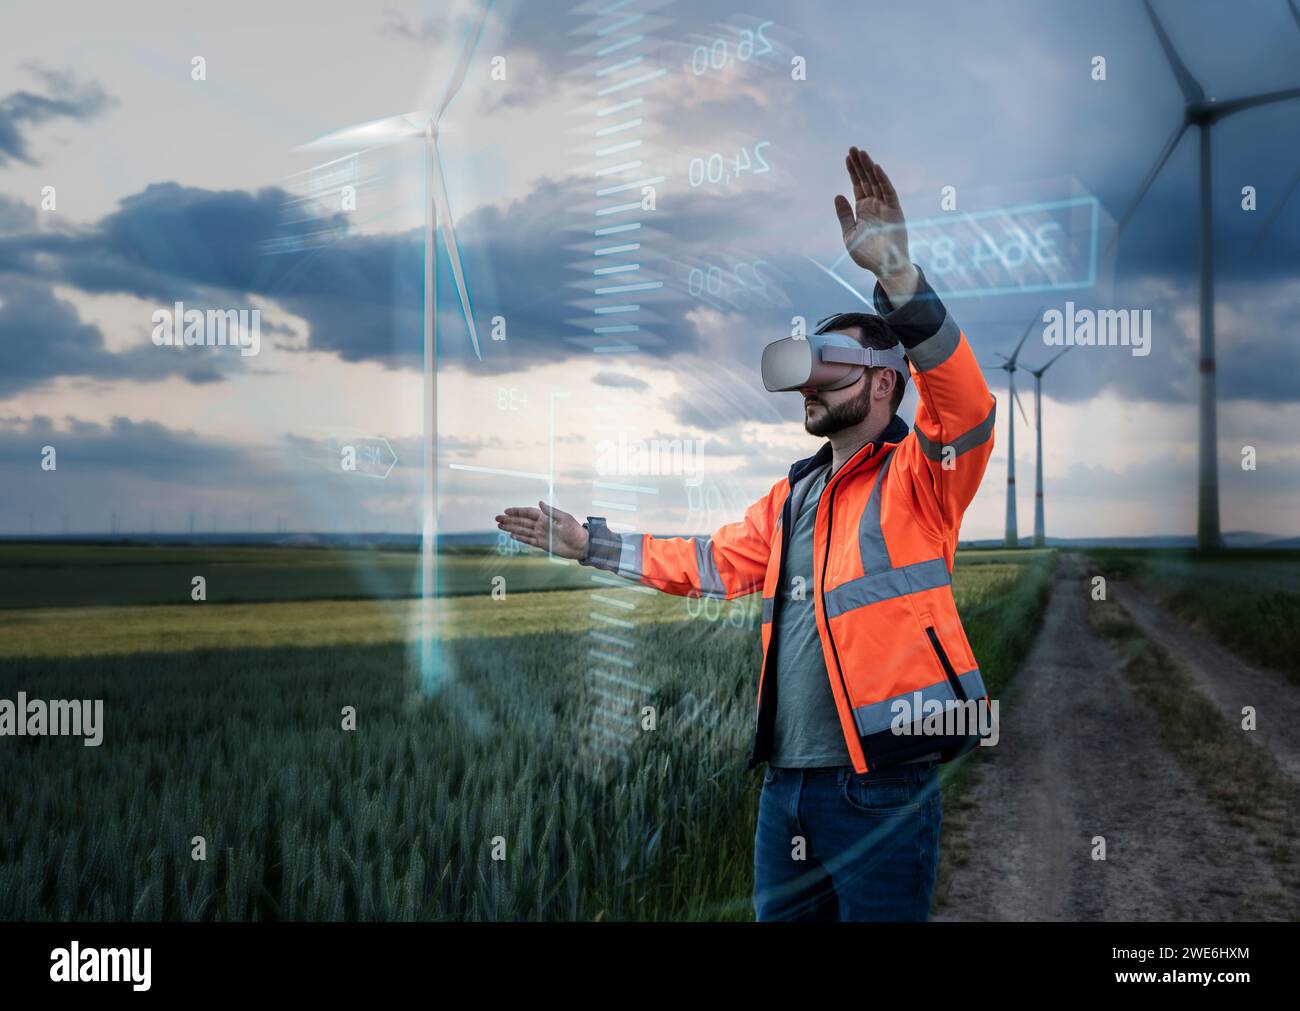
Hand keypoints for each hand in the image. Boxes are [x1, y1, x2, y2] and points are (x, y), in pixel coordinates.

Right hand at [495, 501, 588, 559]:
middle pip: (522, 521)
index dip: (517, 512)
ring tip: (500, 526)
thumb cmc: (575, 530)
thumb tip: (539, 502)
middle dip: (509, 520)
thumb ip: (551, 511)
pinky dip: (520, 538)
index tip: (506, 511)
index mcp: (546, 517)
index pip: (528, 513)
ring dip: (511, 528)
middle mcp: (541, 525)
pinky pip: (528, 540)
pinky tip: (511, 535)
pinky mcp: (542, 544)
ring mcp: (541, 535)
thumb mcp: (564, 518)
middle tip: (496, 519)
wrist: (581, 545)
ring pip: (522, 530)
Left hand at [834, 146, 916, 295]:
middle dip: (860, 164)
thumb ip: (844, 215)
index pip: (857, 186)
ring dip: (869, 168)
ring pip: (876, 182)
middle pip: (866, 180)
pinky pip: (889, 192)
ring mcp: (885, 207)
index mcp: (863, 210)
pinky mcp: (895, 211)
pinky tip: (876, 168)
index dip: (853, 171)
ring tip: (862, 153)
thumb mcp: (849, 234)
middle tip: (853, 148)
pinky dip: (883, 180)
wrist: (884, 267)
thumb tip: (838, 195)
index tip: (847, 157)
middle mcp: (874, 205)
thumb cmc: (867, 254)